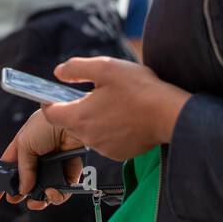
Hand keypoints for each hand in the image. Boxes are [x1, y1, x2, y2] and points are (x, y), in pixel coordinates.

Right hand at [0, 108, 84, 208]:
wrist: (70, 125)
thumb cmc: (46, 125)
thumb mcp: (24, 144)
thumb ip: (23, 169)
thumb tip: (23, 187)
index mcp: (22, 150)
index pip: (9, 169)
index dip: (1, 182)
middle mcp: (37, 160)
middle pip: (26, 183)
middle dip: (21, 194)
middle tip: (16, 199)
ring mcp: (52, 168)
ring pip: (44, 191)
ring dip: (40, 198)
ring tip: (38, 199)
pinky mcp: (68, 174)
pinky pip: (62, 191)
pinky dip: (57, 195)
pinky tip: (52, 191)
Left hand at [41, 56, 191, 161]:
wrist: (172, 115)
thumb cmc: (140, 90)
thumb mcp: (104, 67)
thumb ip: (75, 68)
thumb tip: (58, 73)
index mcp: (80, 116)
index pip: (50, 114)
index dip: (50, 103)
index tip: (54, 96)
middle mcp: (89, 136)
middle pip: (70, 122)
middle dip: (77, 109)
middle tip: (94, 95)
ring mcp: (105, 148)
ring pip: (89, 132)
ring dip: (94, 119)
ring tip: (113, 105)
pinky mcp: (119, 154)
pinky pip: (105, 141)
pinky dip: (109, 130)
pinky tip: (123, 118)